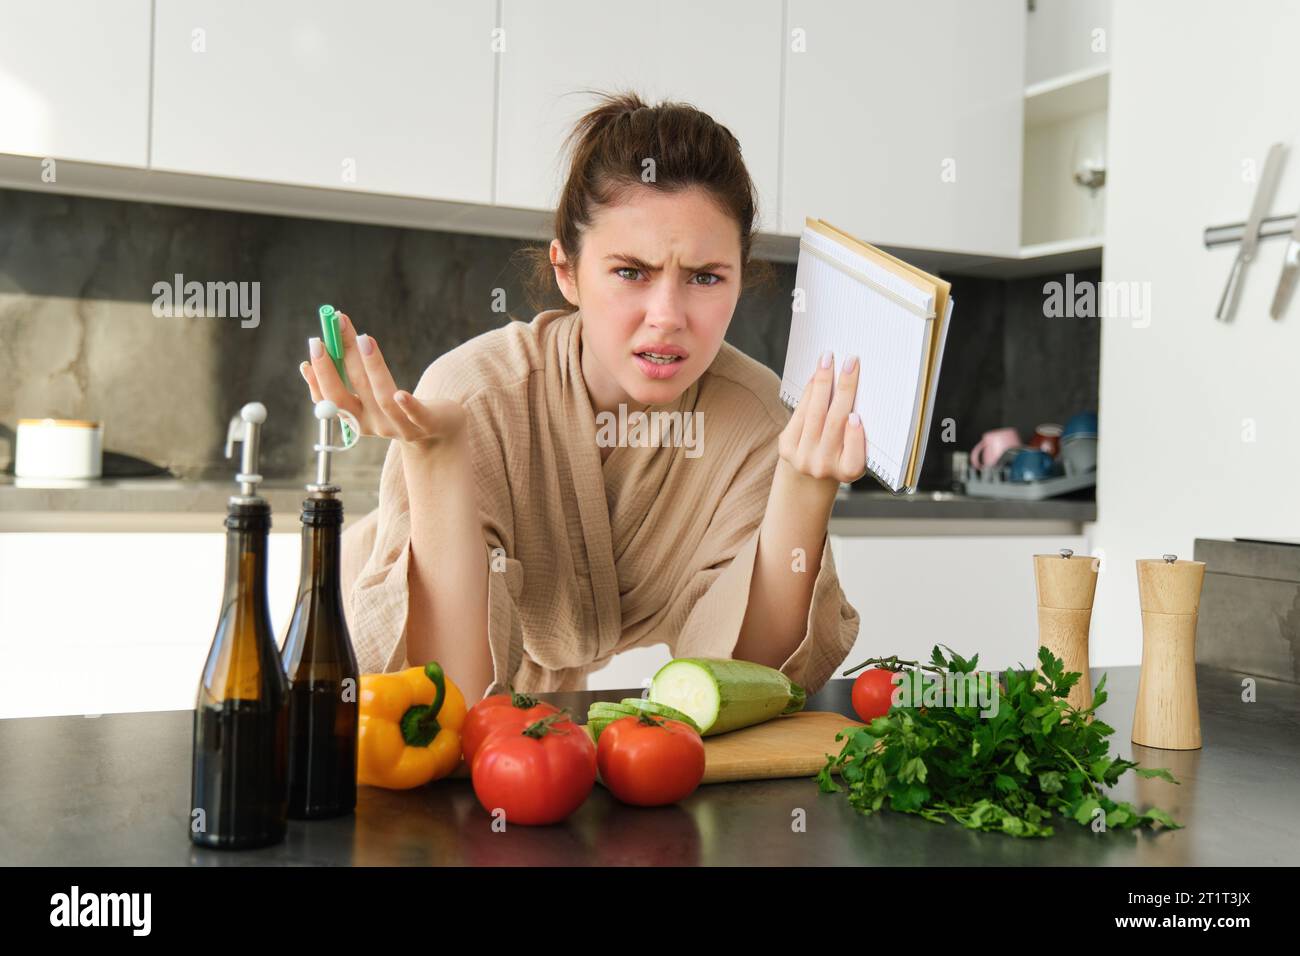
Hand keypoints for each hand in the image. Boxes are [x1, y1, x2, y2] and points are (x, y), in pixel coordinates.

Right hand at [299, 311, 465, 448]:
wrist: (440, 435)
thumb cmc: (401, 409)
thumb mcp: (373, 397)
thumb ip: (352, 378)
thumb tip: (323, 349)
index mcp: (357, 419)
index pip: (330, 400)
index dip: (317, 380)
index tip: (309, 353)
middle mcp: (374, 424)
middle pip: (348, 397)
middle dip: (330, 370)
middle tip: (320, 340)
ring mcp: (400, 426)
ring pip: (382, 398)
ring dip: (371, 368)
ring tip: (363, 338)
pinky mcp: (426, 424)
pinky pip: (415, 415)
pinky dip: (407, 405)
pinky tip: (401, 393)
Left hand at [778, 352, 867, 483]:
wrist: (810, 473)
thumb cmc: (842, 453)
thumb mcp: (856, 450)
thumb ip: (860, 431)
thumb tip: (857, 387)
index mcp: (848, 472)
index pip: (855, 457)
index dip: (854, 437)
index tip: (856, 417)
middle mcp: (824, 467)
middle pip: (834, 424)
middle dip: (844, 390)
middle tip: (851, 364)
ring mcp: (803, 458)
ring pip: (814, 414)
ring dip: (823, 383)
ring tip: (828, 361)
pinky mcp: (786, 448)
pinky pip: (800, 413)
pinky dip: (809, 391)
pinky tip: (817, 376)